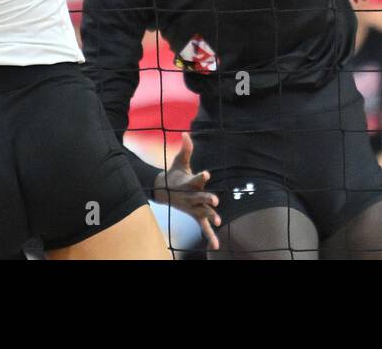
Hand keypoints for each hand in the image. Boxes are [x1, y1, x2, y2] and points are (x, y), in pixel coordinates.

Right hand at [152, 133, 219, 250]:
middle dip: (207, 199)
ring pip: (203, 213)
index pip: (196, 179)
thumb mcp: (179, 161)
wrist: (163, 190)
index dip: (202, 177)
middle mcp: (191, 196)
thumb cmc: (175, 173)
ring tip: (218, 221)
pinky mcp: (195, 215)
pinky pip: (203, 227)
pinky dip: (210, 236)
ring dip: (210, 217)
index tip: (207, 174)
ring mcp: (193, 207)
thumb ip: (186, 149)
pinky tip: (217, 246)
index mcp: (188, 183)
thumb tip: (186, 133)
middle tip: (215, 200)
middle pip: (200, 197)